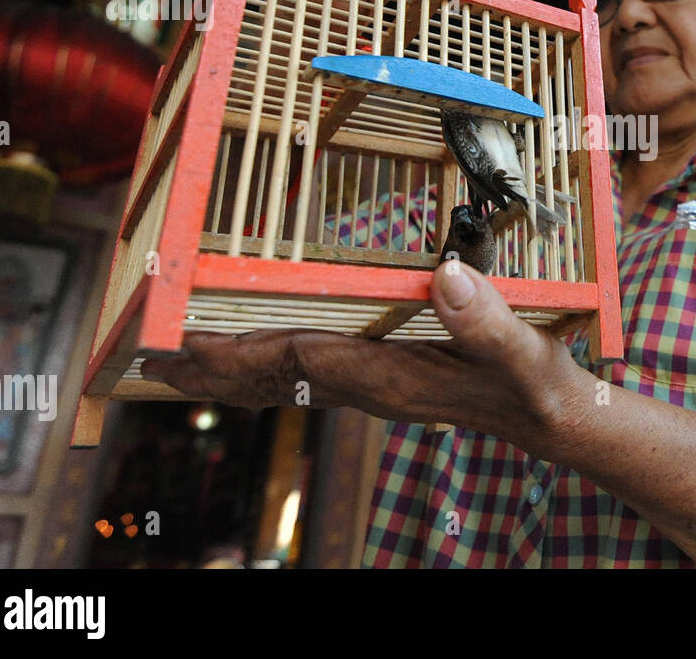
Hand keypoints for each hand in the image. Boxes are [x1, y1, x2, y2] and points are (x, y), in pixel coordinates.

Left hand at [141, 261, 585, 440]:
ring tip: (170, 362)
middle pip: (272, 379)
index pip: (304, 358)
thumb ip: (486, 321)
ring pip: (278, 382)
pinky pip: (299, 377)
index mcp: (391, 376)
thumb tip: (445, 278)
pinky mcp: (375, 378)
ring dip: (224, 370)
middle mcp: (367, 386)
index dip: (247, 345)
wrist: (547, 417)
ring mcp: (368, 386)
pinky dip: (259, 366)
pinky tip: (241, 360)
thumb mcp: (521, 350)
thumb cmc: (534, 383)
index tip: (194, 335)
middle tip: (148, 358)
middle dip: (211, 368)